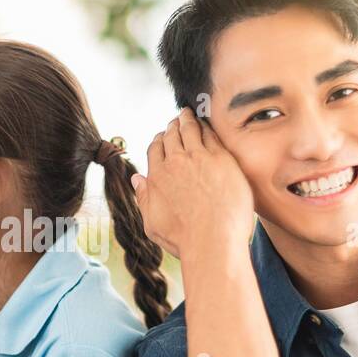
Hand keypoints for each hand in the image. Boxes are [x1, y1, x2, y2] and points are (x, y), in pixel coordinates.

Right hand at [131, 108, 252, 260]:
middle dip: (173, 126)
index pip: (155, 149)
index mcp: (157, 177)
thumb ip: (144, 198)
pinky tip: (208, 125)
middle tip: (176, 120)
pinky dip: (206, 127)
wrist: (212, 241)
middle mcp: (175, 163)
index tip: (163, 138)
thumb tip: (137, 179)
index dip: (159, 140)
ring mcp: (199, 158)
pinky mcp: (221, 158)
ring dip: (187, 120)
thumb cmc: (184, 239)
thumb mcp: (153, 223)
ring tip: (188, 115)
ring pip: (190, 130)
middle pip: (172, 136)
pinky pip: (211, 135)